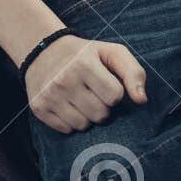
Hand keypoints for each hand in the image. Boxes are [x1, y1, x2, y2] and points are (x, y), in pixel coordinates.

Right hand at [25, 34, 147, 133]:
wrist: (43, 50)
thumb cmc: (85, 54)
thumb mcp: (112, 52)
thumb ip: (133, 73)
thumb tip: (141, 100)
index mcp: (84, 64)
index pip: (114, 96)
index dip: (114, 93)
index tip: (106, 84)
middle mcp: (64, 80)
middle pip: (100, 115)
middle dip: (102, 107)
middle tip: (93, 93)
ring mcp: (49, 95)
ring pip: (83, 125)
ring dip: (87, 116)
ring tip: (81, 99)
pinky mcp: (38, 107)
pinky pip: (66, 130)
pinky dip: (71, 122)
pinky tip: (68, 105)